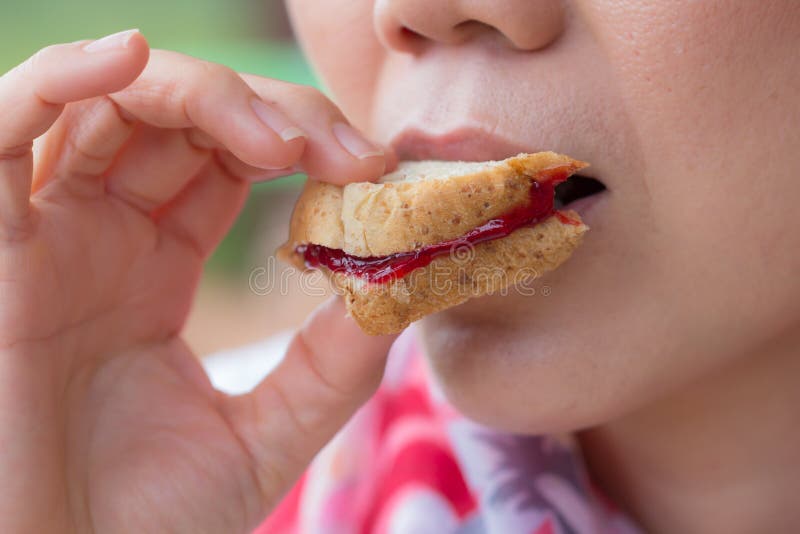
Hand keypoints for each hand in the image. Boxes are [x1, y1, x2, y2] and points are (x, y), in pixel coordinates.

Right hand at [0, 30, 395, 532]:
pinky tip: (131, 57)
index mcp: (151, 265)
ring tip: (281, 139)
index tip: (375, 168)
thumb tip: (395, 293)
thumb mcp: (260, 438)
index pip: (230, 158)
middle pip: (183, 118)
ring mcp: (42, 233)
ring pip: (110, 103)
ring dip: (203, 94)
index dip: (303, 143)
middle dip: (275, 114)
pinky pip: (3, 124)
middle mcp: (97, 234)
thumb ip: (326, 369)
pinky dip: (61, 78)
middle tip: (351, 153)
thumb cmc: (136, 524)